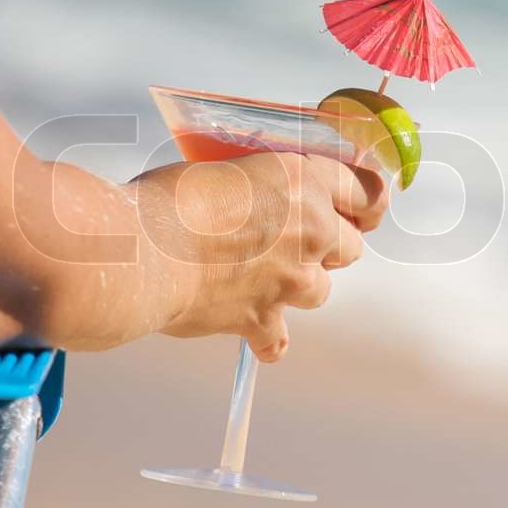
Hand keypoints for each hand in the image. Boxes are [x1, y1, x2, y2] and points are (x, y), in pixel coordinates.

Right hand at [130, 152, 388, 360]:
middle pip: (351, 246)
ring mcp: (290, 279)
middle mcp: (309, 231)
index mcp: (304, 182)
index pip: (364, 191)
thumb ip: (257, 184)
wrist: (142, 250)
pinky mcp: (262, 318)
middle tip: (297, 241)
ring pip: (321, 291)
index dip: (364, 203)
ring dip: (299, 287)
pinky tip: (254, 333)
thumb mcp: (225, 167)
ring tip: (266, 278)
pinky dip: (267, 339)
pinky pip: (279, 340)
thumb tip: (254, 196)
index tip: (361, 209)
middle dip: (329, 246)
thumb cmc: (170, 199)